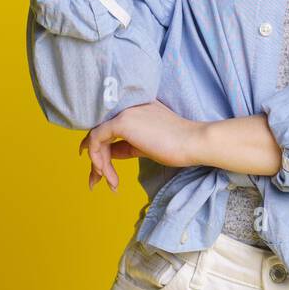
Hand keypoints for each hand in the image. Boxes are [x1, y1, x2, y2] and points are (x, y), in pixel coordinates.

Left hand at [79, 101, 207, 191]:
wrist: (192, 142)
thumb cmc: (177, 145)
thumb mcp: (145, 145)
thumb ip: (126, 146)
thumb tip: (107, 155)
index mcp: (134, 108)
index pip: (109, 128)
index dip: (100, 149)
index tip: (97, 168)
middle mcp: (126, 106)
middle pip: (100, 133)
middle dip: (96, 160)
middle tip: (96, 182)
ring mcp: (123, 112)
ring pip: (97, 138)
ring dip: (99, 164)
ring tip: (110, 183)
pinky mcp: (122, 122)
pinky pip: (96, 139)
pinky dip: (97, 158)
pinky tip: (104, 172)